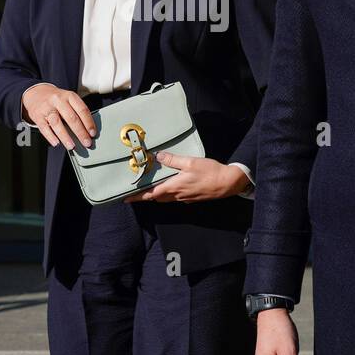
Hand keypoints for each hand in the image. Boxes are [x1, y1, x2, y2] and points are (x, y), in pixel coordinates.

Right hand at [21, 84, 94, 149]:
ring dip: (65, 136)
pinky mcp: (37, 116)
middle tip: (86, 143)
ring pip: (57, 123)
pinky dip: (51, 136)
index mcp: (69, 96)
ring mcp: (47, 108)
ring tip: (71, 146)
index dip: (89, 122)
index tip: (93, 133)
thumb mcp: (68, 99)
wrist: (36, 93)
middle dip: (80, 132)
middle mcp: (58, 100)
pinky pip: (44, 128)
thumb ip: (77, 112)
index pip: (82, 110)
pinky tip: (57, 143)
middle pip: (71, 118)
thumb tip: (86, 130)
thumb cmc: (56, 99)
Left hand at [123, 153, 248, 202]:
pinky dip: (169, 194)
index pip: (150, 194)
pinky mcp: (192, 198)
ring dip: (157, 195)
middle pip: (157, 198)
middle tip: (135, 193)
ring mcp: (185, 198)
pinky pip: (176, 198)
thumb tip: (158, 155)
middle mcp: (177, 195)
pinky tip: (171, 187)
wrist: (228, 183)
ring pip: (166, 199)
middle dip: (145, 196)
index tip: (126, 199)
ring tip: (150, 189)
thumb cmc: (210, 172)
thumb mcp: (190, 162)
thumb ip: (173, 159)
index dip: (137, 197)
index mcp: (174, 187)